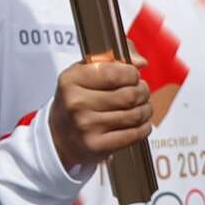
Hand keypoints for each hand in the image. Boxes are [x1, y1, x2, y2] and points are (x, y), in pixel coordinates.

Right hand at [48, 57, 151, 171]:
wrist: (59, 135)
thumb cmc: (77, 99)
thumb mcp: (84, 72)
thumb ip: (113, 58)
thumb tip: (141, 62)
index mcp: (71, 80)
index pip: (115, 72)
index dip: (132, 74)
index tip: (132, 76)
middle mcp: (76, 103)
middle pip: (129, 95)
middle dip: (143, 92)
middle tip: (141, 92)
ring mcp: (85, 126)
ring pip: (135, 115)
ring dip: (145, 110)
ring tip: (141, 107)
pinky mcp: (96, 146)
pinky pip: (133, 134)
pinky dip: (143, 128)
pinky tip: (140, 123)